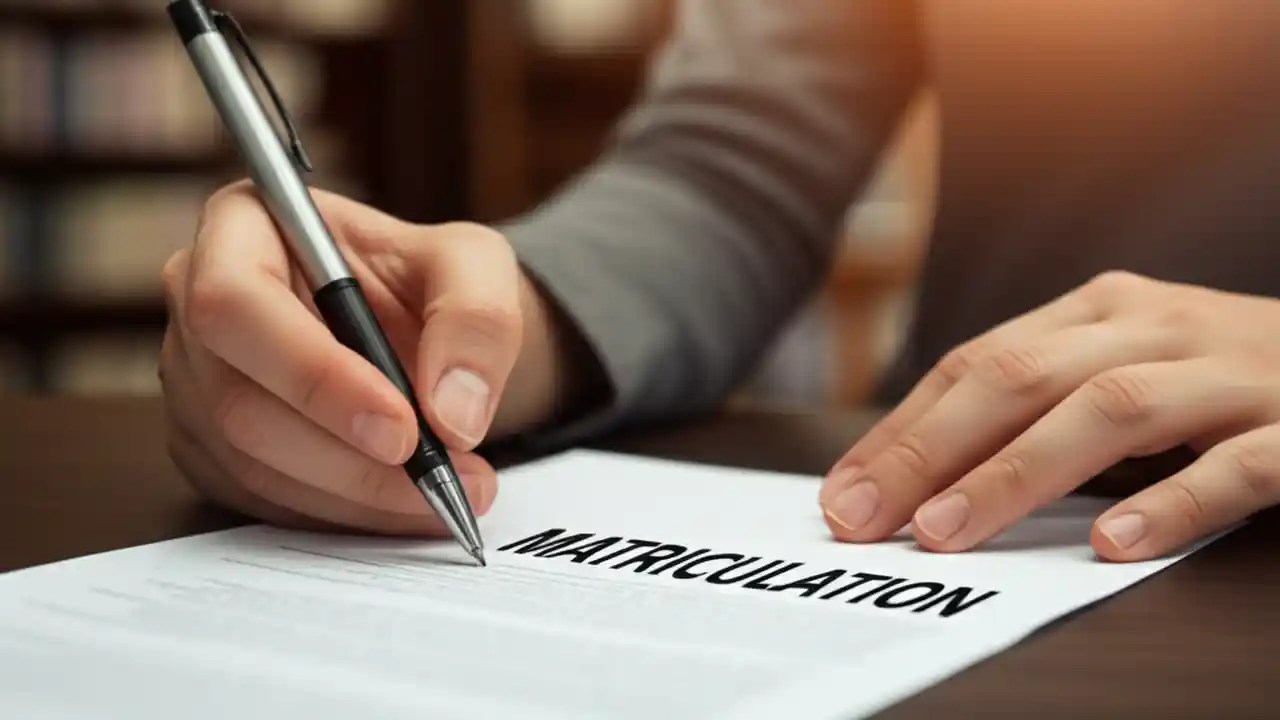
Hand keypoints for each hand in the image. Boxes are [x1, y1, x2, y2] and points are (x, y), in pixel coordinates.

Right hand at [160, 182, 564, 533]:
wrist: (423, 333)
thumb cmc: (428, 281)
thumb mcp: (476, 267)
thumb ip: (477, 319)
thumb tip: (452, 412)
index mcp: (242, 227)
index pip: (234, 302)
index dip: (312, 374)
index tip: (401, 426)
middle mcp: (195, 303)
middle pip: (238, 401)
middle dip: (349, 457)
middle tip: (442, 477)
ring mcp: (195, 382)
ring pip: (252, 463)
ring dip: (357, 495)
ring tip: (447, 493)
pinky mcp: (212, 448)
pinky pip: (262, 500)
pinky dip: (342, 514)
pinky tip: (403, 505)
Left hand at [819, 271, 1279, 560]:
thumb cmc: (1220, 380)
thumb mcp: (1121, 372)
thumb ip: (1038, 408)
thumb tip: (919, 477)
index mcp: (1098, 313)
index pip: (974, 365)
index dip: (902, 431)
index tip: (844, 495)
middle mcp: (1152, 327)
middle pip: (1019, 378)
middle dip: (931, 450)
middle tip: (869, 517)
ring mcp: (1226, 372)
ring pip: (1108, 410)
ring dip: (1019, 473)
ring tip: (951, 531)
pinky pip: (1235, 465)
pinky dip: (1173, 502)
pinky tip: (1116, 543)